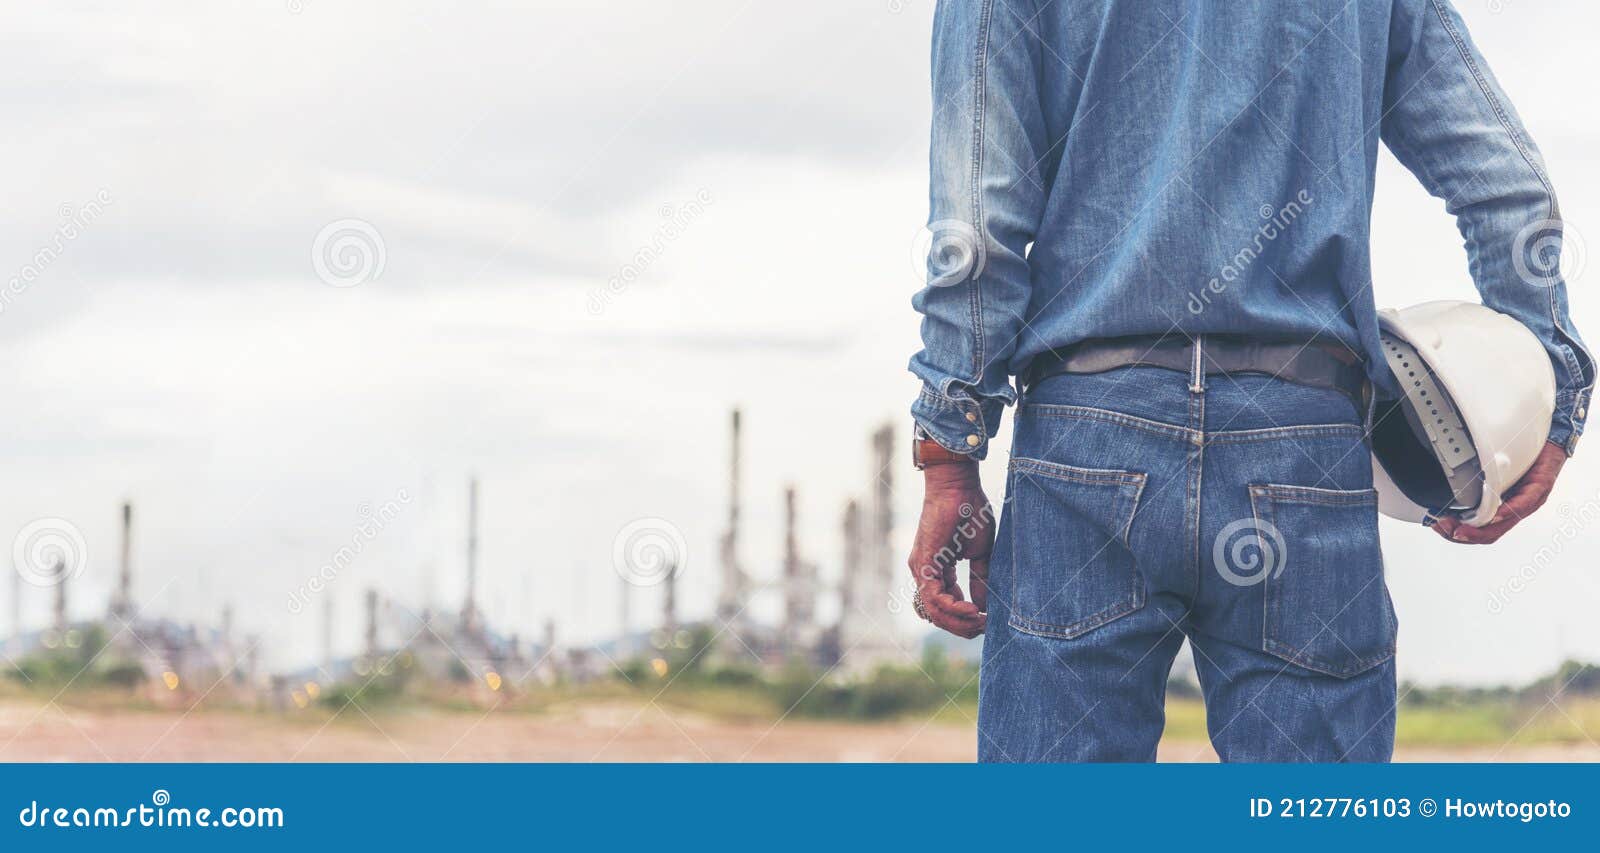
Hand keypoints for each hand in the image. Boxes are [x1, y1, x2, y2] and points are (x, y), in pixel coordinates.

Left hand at [907, 457, 993, 637]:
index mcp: (938, 569)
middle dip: (961, 626)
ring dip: (958, 621)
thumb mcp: (980, 553)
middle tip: (983, 629)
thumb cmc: (970, 512)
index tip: (986, 621)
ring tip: (980, 623)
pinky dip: (953, 607)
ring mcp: (922, 569)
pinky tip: (972, 610)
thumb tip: (984, 607)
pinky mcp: (924, 563)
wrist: (958, 487)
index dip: (965, 617)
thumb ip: (980, 580)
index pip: (945, 604)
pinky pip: (934, 597)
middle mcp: (925, 572)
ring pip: (934, 610)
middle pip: (937, 613)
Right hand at [1433, 440, 1567, 544]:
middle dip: (1464, 535)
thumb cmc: (1523, 455)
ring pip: (1503, 525)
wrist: (1551, 439)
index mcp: (1504, 508)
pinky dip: (1508, 512)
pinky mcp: (1540, 487)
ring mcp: (1529, 500)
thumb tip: (1449, 478)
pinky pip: (1523, 504)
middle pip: (1489, 533)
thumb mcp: (1493, 469)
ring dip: (1479, 530)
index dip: (1458, 533)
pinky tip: (1495, 514)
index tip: (1437, 526)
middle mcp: (1516, 509)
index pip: (1480, 529)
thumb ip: (1476, 479)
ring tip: (1459, 530)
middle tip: (1443, 528)